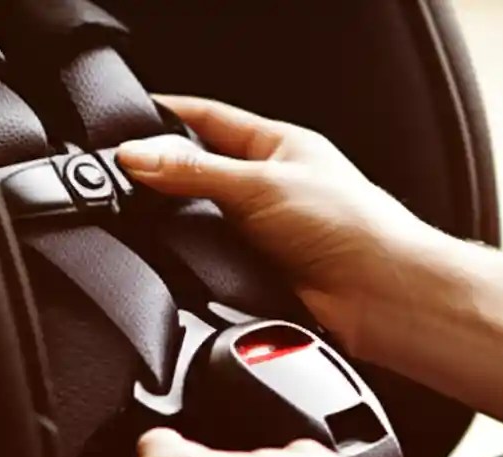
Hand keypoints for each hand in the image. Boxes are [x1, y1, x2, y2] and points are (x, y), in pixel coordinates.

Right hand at [116, 96, 451, 349]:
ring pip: (201, 221)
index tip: (123, 121)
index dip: (164, 115)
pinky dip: (191, 264)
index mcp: (277, 145)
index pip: (208, 118)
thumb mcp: (261, 182)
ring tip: (146, 222)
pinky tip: (176, 263)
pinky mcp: (257, 274)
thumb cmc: (350, 225)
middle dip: (164, 175)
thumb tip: (138, 155)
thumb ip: (195, 171)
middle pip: (199, 171)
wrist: (380, 295)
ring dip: (179, 225)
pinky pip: (210, 264)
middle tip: (123, 178)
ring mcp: (262, 232)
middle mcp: (269, 186)